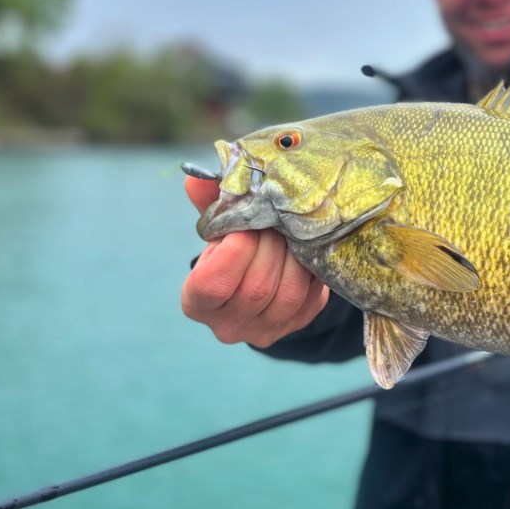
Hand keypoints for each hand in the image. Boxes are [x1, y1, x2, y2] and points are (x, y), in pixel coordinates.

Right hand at [181, 177, 329, 346]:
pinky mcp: (299, 322)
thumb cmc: (233, 249)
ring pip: (288, 293)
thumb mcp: (219, 228)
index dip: (231, 253)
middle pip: (256, 289)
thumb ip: (210, 206)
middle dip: (269, 245)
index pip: (211, 286)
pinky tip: (306, 245)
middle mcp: (229, 325)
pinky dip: (311, 265)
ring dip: (293, 254)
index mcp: (199, 303)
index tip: (244, 227)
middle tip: (274, 218)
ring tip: (290, 229)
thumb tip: (197, 179)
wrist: (262, 275)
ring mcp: (266, 329)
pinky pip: (312, 294)